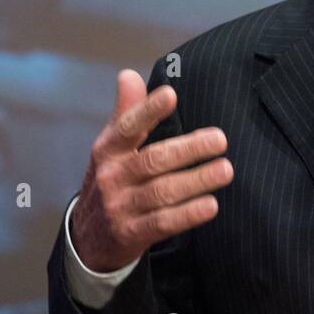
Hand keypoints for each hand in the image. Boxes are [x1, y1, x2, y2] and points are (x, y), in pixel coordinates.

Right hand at [70, 69, 232, 271]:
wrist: (87, 238)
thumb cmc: (111, 181)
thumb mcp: (111, 148)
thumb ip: (126, 113)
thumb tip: (129, 74)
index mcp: (107, 150)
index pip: (127, 127)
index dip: (148, 111)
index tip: (171, 95)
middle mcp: (112, 177)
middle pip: (153, 160)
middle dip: (189, 149)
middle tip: (220, 140)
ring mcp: (120, 207)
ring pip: (162, 192)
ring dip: (196, 181)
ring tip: (225, 170)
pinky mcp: (131, 234)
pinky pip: (163, 223)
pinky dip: (187, 215)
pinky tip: (211, 206)